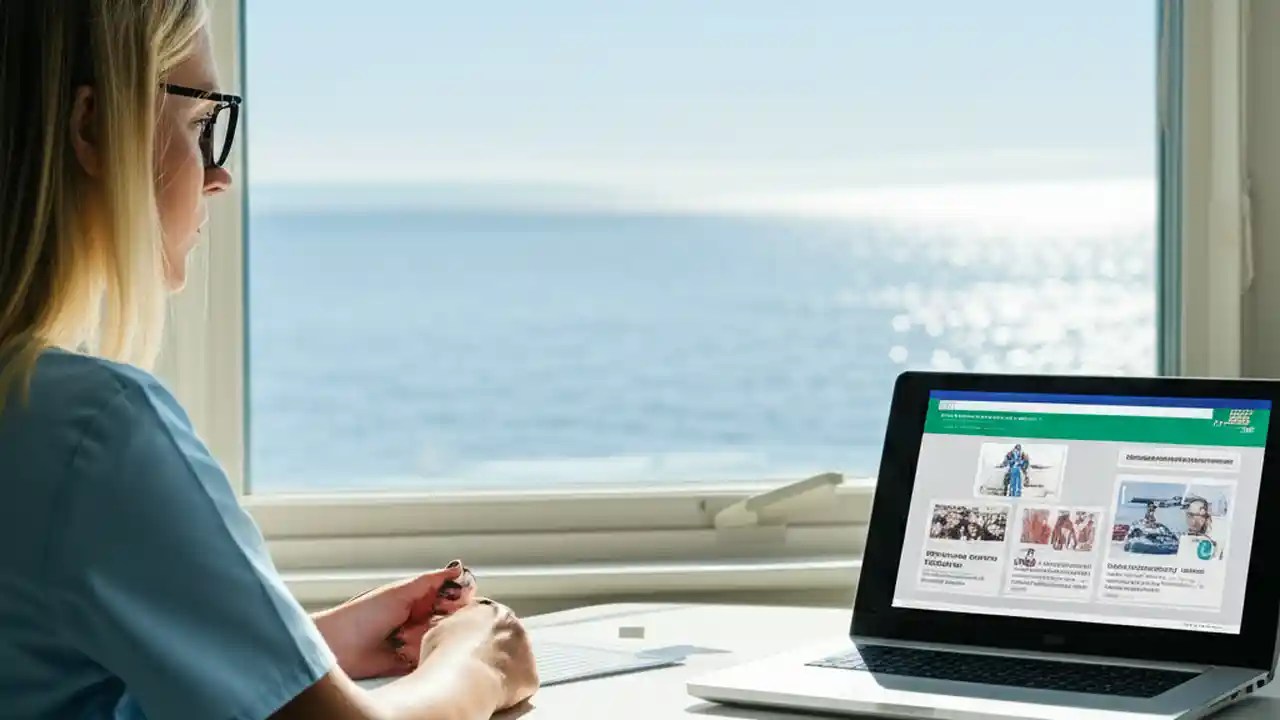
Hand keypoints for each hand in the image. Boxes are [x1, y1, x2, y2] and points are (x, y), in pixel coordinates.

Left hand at [313, 561, 476, 679]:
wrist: (338, 646)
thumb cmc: (362, 614)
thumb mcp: (399, 591)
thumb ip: (431, 581)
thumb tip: (459, 567)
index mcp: (418, 598)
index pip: (451, 595)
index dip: (460, 596)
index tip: (465, 598)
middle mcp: (419, 619)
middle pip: (450, 618)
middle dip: (449, 620)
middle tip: (434, 619)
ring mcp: (416, 641)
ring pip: (441, 639)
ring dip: (433, 637)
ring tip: (408, 636)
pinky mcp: (411, 663)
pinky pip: (429, 658)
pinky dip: (426, 655)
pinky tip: (410, 650)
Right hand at [419, 600, 539, 711]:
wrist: (464, 680)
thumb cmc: (445, 654)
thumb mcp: (438, 632)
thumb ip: (451, 630)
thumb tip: (450, 637)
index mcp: (490, 610)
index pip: (487, 618)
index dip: (476, 634)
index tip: (467, 647)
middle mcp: (514, 625)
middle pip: (505, 637)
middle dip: (493, 650)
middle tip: (476, 667)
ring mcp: (526, 650)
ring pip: (515, 660)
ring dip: (503, 669)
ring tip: (483, 683)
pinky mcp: (531, 676)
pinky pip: (520, 684)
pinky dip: (509, 691)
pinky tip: (494, 696)